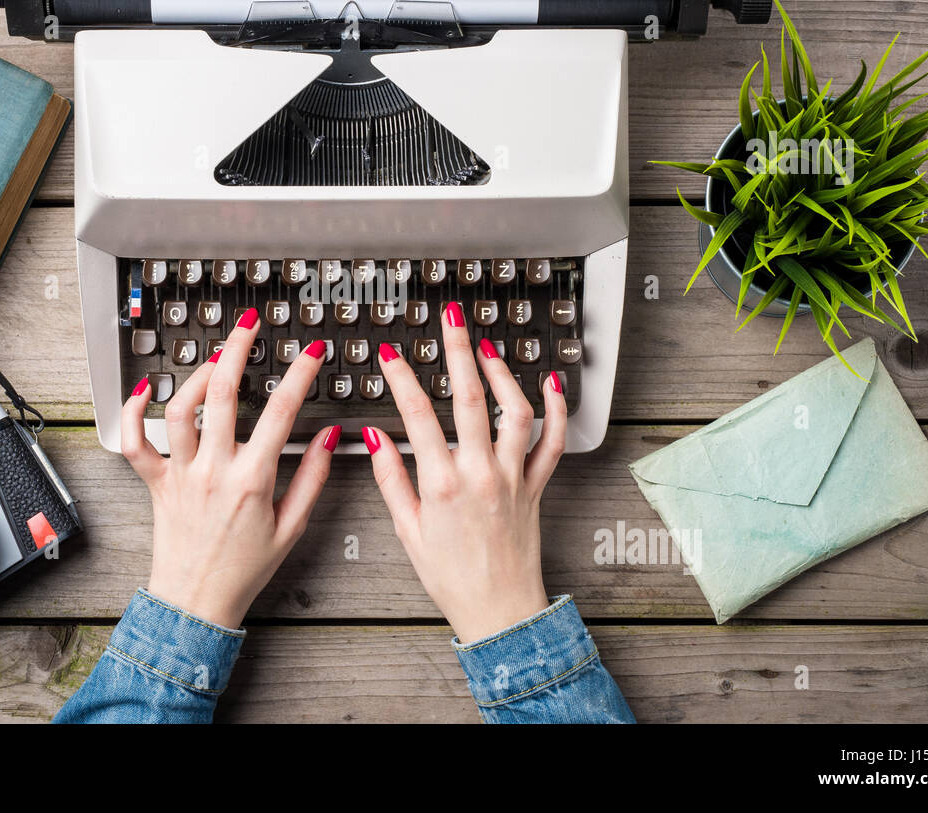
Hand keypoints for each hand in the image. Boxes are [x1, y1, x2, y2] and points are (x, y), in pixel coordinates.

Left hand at [120, 308, 338, 628]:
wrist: (196, 603)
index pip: (281, 413)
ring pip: (180, 410)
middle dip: (237, 350)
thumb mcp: (292, 528)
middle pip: (222, 395)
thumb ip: (314, 479)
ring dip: (194, 374)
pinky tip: (145, 390)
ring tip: (213, 357)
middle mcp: (214, 471)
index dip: (300, 376)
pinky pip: (136, 444)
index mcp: (252, 481)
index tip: (311, 354)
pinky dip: (133, 413)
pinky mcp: (157, 484)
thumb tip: (330, 438)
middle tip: (248, 326)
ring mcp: (181, 475)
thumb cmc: (243, 571)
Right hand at [365, 302, 566, 643]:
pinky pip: (553, 442)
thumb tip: (372, 438)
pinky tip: (550, 383)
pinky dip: (555, 410)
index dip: (403, 379)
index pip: (418, 417)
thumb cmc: (452, 577)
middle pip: (471, 398)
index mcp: (443, 485)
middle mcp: (482, 474)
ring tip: (486, 346)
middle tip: (452, 317)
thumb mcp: (408, 530)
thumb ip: (391, 479)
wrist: (500, 610)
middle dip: (458, 350)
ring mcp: (514, 477)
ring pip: (515, 411)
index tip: (393, 354)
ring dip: (502, 372)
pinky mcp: (536, 486)